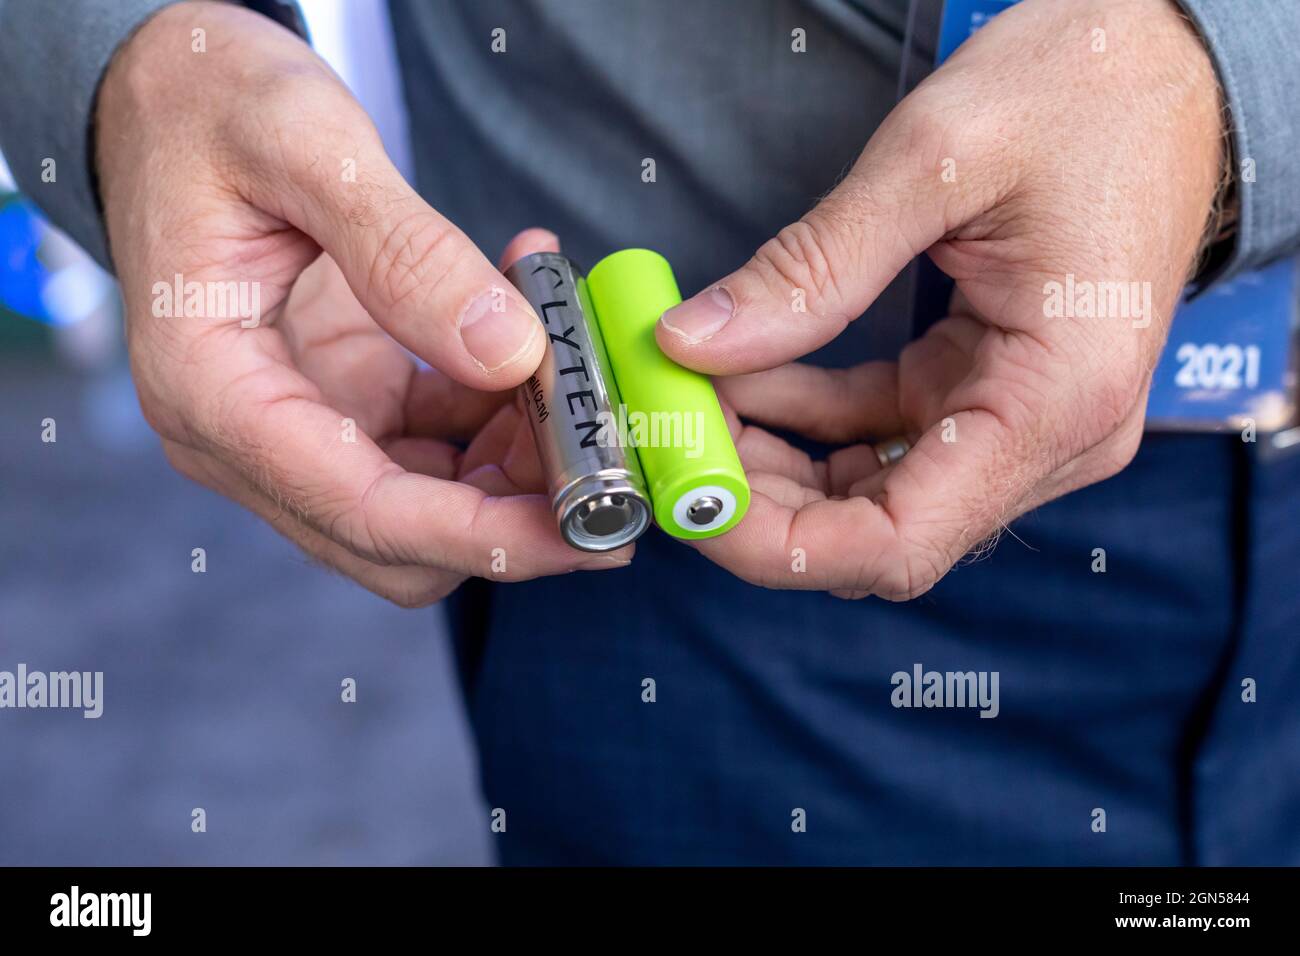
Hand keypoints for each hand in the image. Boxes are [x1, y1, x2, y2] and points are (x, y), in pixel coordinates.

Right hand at [96, 1, 628, 605]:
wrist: (174, 92)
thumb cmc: (212, 103)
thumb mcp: (306, 146)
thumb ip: (404, 252)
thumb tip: (508, 352)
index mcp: (212, 393)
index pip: (361, 511)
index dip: (482, 536)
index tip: (586, 532)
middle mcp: (246, 437)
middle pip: (396, 541)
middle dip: (509, 522)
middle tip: (612, 470)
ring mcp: (295, 425)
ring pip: (426, 508)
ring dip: (513, 474)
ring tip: (578, 389)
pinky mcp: (339, 402)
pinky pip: (435, 450)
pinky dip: (497, 425)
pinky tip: (534, 356)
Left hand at [655, 0, 1224, 598]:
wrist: (1165, 67)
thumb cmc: (1083, 93)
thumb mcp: (930, 163)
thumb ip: (809, 270)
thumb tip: (690, 344)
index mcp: (1056, 399)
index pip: (902, 542)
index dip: (781, 547)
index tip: (691, 502)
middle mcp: (1051, 437)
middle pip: (878, 529)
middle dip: (760, 498)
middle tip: (669, 436)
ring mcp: (1022, 421)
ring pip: (872, 491)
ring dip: (775, 461)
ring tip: (693, 397)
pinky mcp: (992, 392)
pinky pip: (883, 434)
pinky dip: (809, 419)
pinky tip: (745, 377)